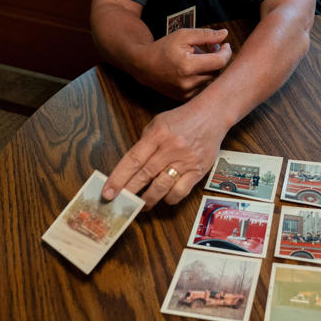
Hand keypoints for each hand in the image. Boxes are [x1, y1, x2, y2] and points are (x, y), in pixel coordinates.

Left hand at [102, 102, 226, 208]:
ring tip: (142, 204)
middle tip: (119, 203)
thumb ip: (145, 143)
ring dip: (148, 199)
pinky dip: (170, 198)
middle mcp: (171, 148)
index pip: (133, 160)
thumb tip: (131, 167)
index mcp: (158, 134)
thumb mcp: (158, 122)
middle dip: (129, 192)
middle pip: (145, 175)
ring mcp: (186, 160)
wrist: (212, 115)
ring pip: (162, 187)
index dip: (118, 178)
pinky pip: (181, 191)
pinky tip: (164, 198)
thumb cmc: (183, 119)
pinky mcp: (198, 170)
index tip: (108, 192)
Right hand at [134, 28, 231, 99]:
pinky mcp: (185, 98)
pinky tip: (194, 70)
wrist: (144, 66)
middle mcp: (188, 83)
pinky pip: (203, 87)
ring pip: (211, 80)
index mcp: (188, 66)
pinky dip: (203, 78)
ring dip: (210, 68)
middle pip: (217, 71)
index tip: (225, 45)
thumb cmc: (164, 48)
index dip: (226, 52)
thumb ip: (206, 35)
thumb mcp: (183, 35)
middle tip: (210, 48)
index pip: (220, 62)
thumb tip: (225, 34)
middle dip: (217, 58)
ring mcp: (187, 93)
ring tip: (199, 59)